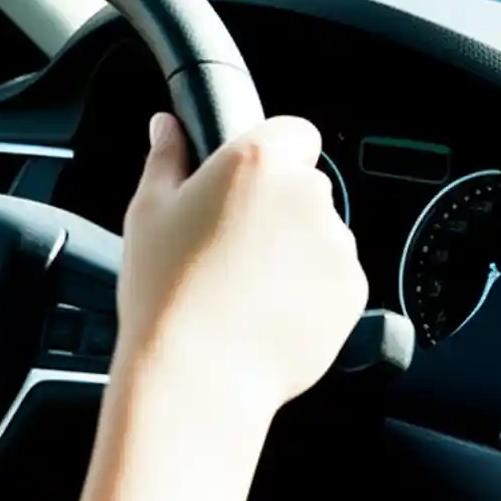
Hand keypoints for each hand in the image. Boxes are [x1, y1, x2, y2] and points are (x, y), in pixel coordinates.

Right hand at [117, 112, 366, 406]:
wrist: (198, 374)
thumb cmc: (166, 292)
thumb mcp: (148, 212)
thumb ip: (166, 157)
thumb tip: (167, 125)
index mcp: (256, 161)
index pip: (292, 131)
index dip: (270, 155)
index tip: (244, 184)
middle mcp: (306, 193)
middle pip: (304, 184)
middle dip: (277, 206)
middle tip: (231, 243)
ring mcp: (336, 243)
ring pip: (320, 232)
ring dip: (295, 248)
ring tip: (245, 286)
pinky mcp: (353, 289)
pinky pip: (334, 277)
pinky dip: (310, 289)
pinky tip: (265, 310)